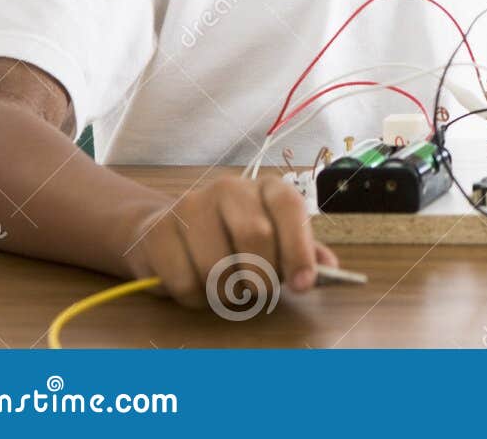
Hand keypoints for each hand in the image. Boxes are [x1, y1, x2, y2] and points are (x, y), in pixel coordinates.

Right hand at [119, 176, 338, 308]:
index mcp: (266, 188)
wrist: (168, 232)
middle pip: (255, 236)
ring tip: (225, 288)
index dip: (299, 248)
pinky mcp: (157, 231)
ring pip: (216, 265)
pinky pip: (184, 281)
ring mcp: (190, 205)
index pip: (289, 207)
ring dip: (225, 293)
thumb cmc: (232, 240)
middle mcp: (229, 188)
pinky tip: (195, 286)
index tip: (305, 284)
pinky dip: (194, 298)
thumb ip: (302, 252)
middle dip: (261, 277)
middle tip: (257, 292)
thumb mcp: (274, 243)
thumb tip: (330, 268)